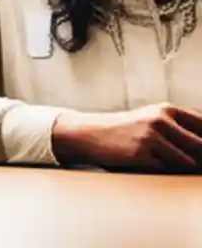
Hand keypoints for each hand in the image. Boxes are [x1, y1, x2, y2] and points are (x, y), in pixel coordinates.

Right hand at [51, 104, 201, 171]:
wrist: (90, 133)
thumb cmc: (123, 130)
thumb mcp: (151, 119)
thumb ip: (178, 128)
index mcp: (167, 110)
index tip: (201, 150)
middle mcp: (161, 120)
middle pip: (200, 146)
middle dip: (200, 158)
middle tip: (194, 163)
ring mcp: (151, 137)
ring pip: (187, 162)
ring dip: (181, 167)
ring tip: (164, 162)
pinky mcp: (141, 154)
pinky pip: (166, 170)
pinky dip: (162, 171)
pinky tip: (148, 164)